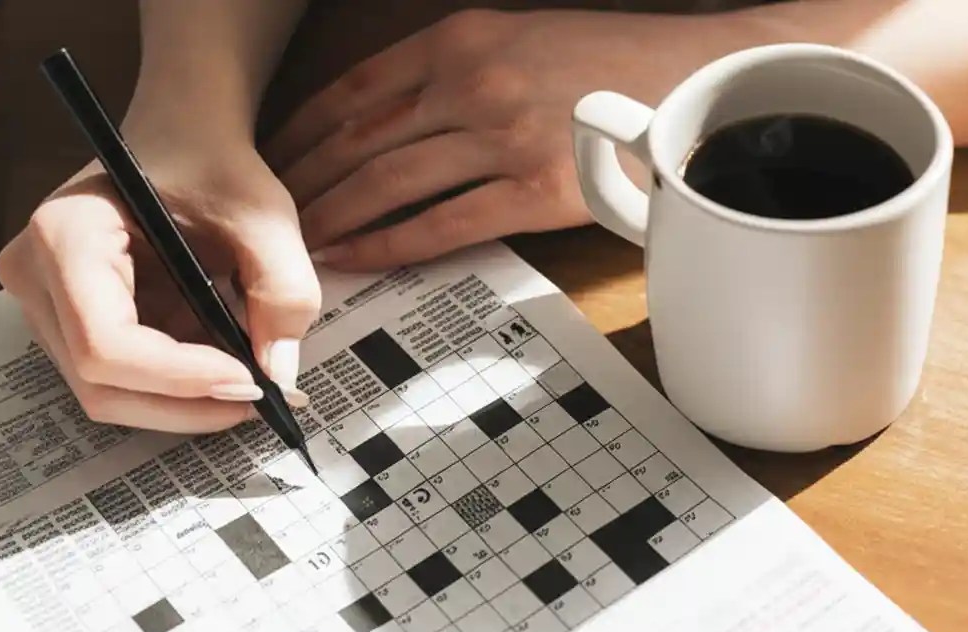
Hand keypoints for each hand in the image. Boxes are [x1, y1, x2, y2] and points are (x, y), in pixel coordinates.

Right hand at [0, 130, 320, 433]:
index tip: (250, 379)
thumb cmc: (215, 161)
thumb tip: (279, 370)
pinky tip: (229, 365)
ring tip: (255, 381)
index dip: (179, 377)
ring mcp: (50, 304)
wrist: (187, 136)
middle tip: (264, 397)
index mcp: (67, 233)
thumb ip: (283, 287)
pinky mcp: (75, 324)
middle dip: (187, 404)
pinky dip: (181, 389)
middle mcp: (38, 274)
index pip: (106, 343)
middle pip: (101, 382)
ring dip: (187, 403)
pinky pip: (124, 381)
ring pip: (110, 393)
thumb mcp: (264, 213)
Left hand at [264, 8, 764, 269]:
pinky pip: (443, 224)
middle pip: (361, 139)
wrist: (696, 81)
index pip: (355, 88)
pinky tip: (360, 258)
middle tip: (270, 217)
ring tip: (302, 245)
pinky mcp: (536, 190)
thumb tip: (397, 115)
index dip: (304, 131)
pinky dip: (392, 244)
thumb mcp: (525, 36)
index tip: (275, 162)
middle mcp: (473, 82)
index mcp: (463, 38)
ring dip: (336, 217)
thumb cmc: (615, 61)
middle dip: (306, 182)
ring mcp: (503, 136)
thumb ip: (457, 65)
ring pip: (390, 183)